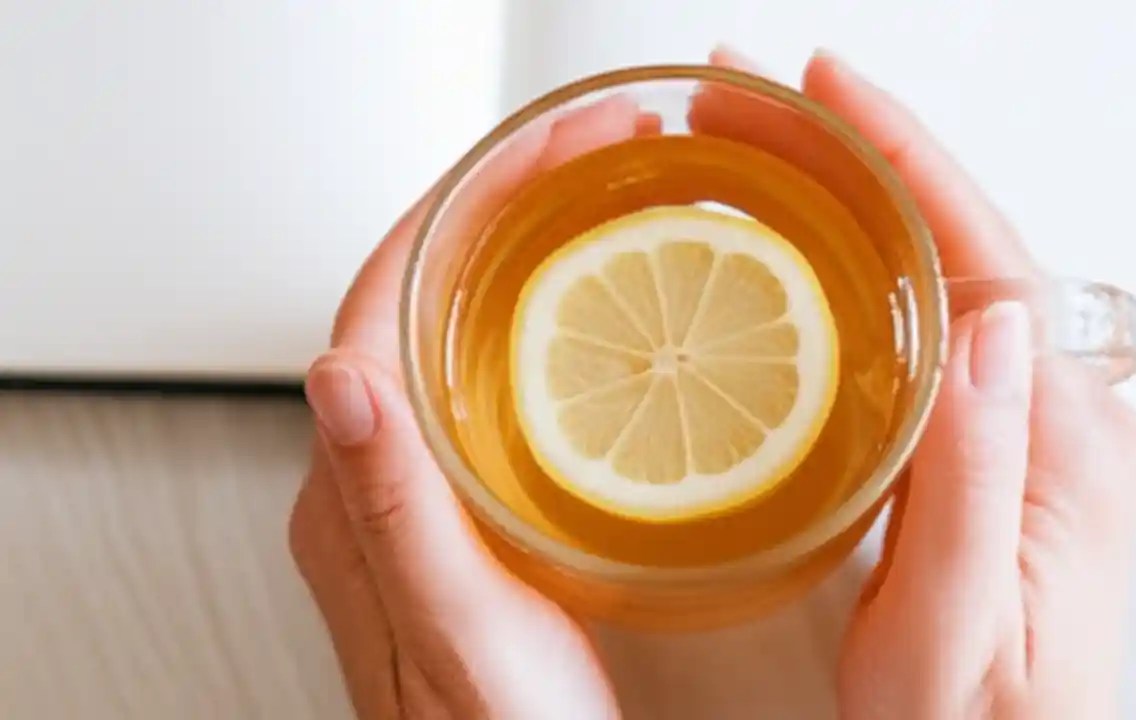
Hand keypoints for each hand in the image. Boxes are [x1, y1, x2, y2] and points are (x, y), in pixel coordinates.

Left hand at [286, 98, 651, 718]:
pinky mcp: (473, 510)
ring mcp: (424, 494)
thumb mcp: (461, 631)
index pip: (385, 307)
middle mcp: (378, 482)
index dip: (457, 210)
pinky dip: (538, 318)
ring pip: (457, 333)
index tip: (543, 154)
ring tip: (596, 198)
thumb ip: (399, 514)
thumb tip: (338, 374)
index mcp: (359, 496)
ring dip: (518, 251)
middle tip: (591, 153)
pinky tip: (593, 311)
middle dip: (498, 207)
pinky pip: (491, 380)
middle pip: (420, 301)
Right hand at [704, 49, 1135, 717]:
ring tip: (746, 152)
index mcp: (1059, 439)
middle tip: (737, 107)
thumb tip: (988, 325)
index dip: (896, 154)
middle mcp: (1051, 414)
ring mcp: (1017, 422)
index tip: (817, 87)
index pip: (981, 250)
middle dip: (842, 155)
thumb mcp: (953, 631)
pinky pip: (915, 319)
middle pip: (947, 237)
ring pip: (926, 269)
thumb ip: (975, 485)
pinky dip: (846, 259)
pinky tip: (788, 246)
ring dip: (839, 196)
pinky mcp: (980, 441)